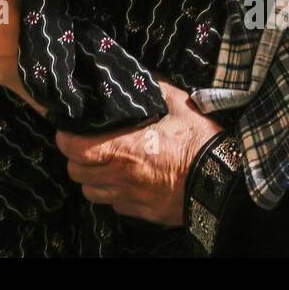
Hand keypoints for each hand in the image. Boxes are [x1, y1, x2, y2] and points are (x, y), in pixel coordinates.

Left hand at [56, 80, 220, 225]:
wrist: (223, 183)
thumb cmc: (201, 143)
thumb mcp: (180, 105)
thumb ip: (155, 89)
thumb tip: (140, 76)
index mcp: (124, 149)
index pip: (73, 147)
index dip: (65, 137)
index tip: (68, 129)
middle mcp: (121, 177)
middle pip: (76, 173)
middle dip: (76, 158)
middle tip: (85, 144)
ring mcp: (131, 198)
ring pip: (91, 193)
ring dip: (92, 179)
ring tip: (103, 164)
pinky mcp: (144, 213)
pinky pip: (116, 206)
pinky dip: (114, 194)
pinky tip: (125, 181)